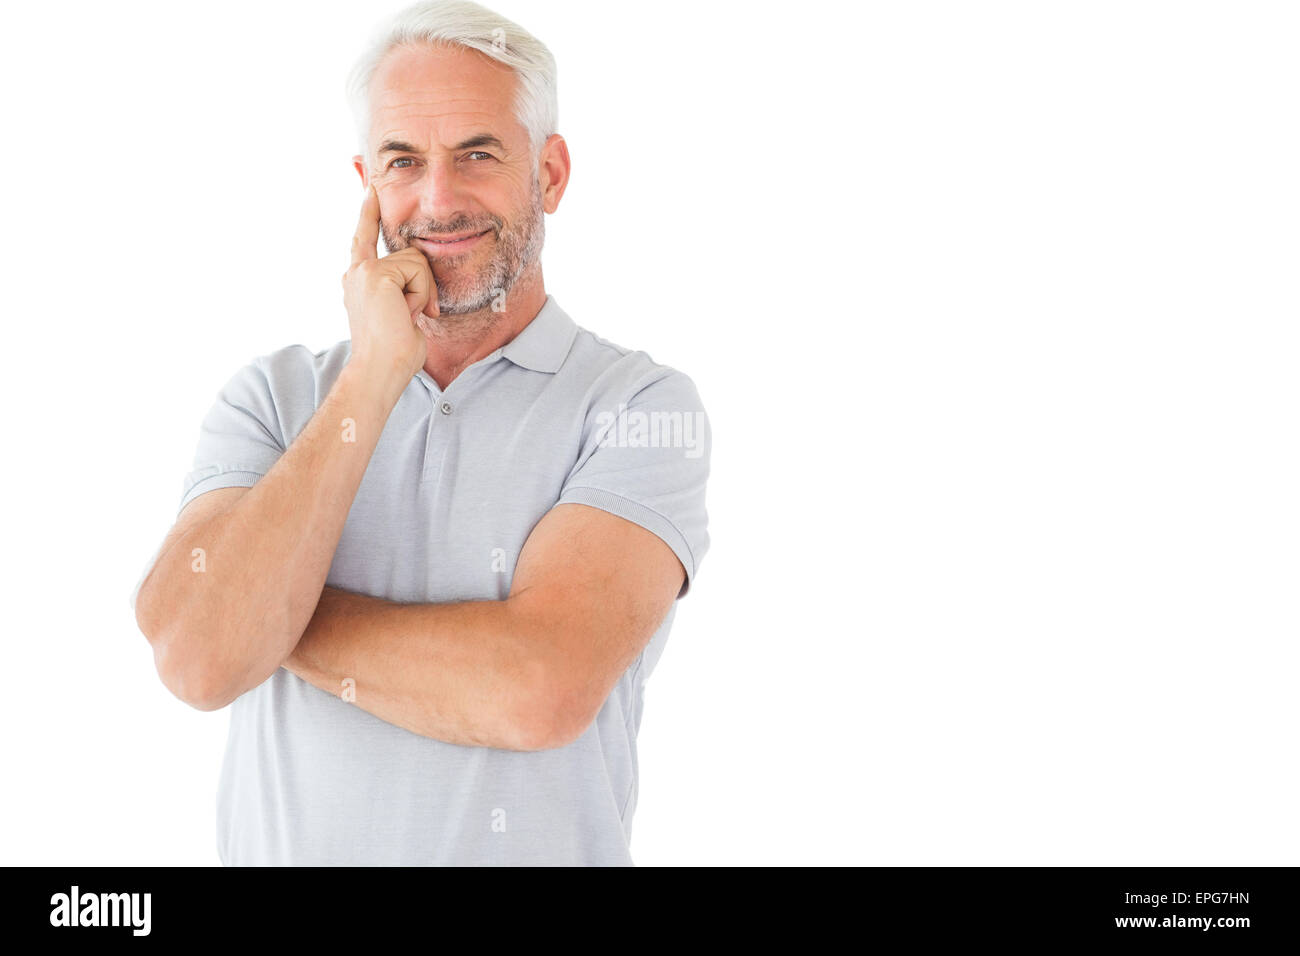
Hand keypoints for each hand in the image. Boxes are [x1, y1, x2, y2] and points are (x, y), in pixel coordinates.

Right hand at [342, 183, 433, 379]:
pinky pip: (418, 270)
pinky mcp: (376, 274)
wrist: (381, 370)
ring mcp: (363, 271)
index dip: (368, 210)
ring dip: (423, 292)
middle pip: (410, 254)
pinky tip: (407, 313)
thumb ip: (405, 289)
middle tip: (413, 315)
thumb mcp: (402, 312)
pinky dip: (421, 294)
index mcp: (359, 279)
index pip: (365, 236)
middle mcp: (356, 271)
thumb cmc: (396, 353)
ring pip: (417, 261)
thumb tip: (419, 273)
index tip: (370, 183)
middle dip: (424, 285)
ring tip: (407, 316)